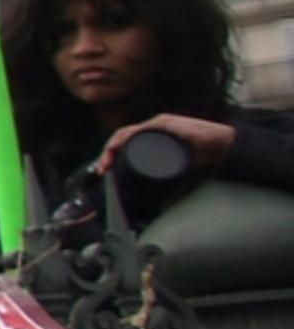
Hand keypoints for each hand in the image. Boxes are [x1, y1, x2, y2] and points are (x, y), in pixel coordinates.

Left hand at [101, 112, 235, 173]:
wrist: (226, 147)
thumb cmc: (207, 156)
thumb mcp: (180, 171)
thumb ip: (170, 185)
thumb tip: (159, 205)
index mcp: (155, 139)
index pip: (127, 144)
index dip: (113, 156)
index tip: (104, 171)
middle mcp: (154, 129)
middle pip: (122, 139)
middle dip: (108, 154)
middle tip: (102, 169)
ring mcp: (159, 124)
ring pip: (126, 134)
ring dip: (111, 147)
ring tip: (105, 162)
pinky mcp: (165, 123)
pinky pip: (139, 129)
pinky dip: (125, 138)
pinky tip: (116, 147)